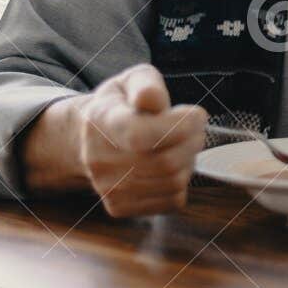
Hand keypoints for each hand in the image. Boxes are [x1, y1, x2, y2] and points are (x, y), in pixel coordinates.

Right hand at [72, 64, 207, 216]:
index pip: (140, 134)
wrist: (90, 139)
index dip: (178, 127)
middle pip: (164, 161)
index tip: (197, 114)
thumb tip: (153, 99)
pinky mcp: (120, 207)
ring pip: (172, 182)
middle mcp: (99, 159)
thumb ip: (146, 86)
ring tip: (183, 144)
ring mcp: (108, 188)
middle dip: (193, 141)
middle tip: (197, 128)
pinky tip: (172, 166)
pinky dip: (182, 182)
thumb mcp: (132, 80)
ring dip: (190, 161)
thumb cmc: (122, 105)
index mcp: (101, 121)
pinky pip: (171, 201)